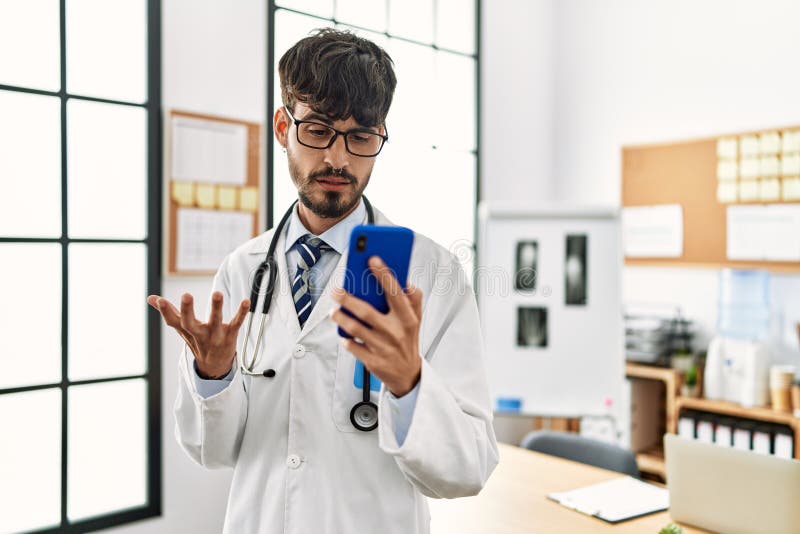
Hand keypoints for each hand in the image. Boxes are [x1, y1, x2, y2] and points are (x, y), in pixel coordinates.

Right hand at [147, 292, 249, 377]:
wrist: (214, 366)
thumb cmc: (198, 341)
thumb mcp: (182, 328)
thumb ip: (169, 312)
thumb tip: (150, 298)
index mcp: (187, 330)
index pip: (173, 321)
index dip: (165, 311)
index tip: (159, 300)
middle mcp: (199, 334)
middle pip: (190, 324)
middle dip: (187, 310)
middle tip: (186, 295)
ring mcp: (215, 336)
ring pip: (215, 321)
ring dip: (216, 307)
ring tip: (217, 293)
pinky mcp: (230, 335)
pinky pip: (237, 323)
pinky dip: (242, 313)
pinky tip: (246, 302)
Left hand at [330, 256, 422, 396]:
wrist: (408, 374)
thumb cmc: (408, 339)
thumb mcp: (416, 318)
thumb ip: (413, 298)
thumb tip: (405, 279)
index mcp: (407, 318)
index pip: (395, 292)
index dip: (384, 274)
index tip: (372, 258)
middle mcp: (395, 332)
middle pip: (367, 311)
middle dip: (348, 299)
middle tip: (336, 290)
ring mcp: (383, 348)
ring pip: (355, 329)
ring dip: (341, 318)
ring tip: (333, 310)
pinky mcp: (372, 361)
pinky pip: (352, 346)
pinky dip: (345, 338)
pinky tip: (342, 332)